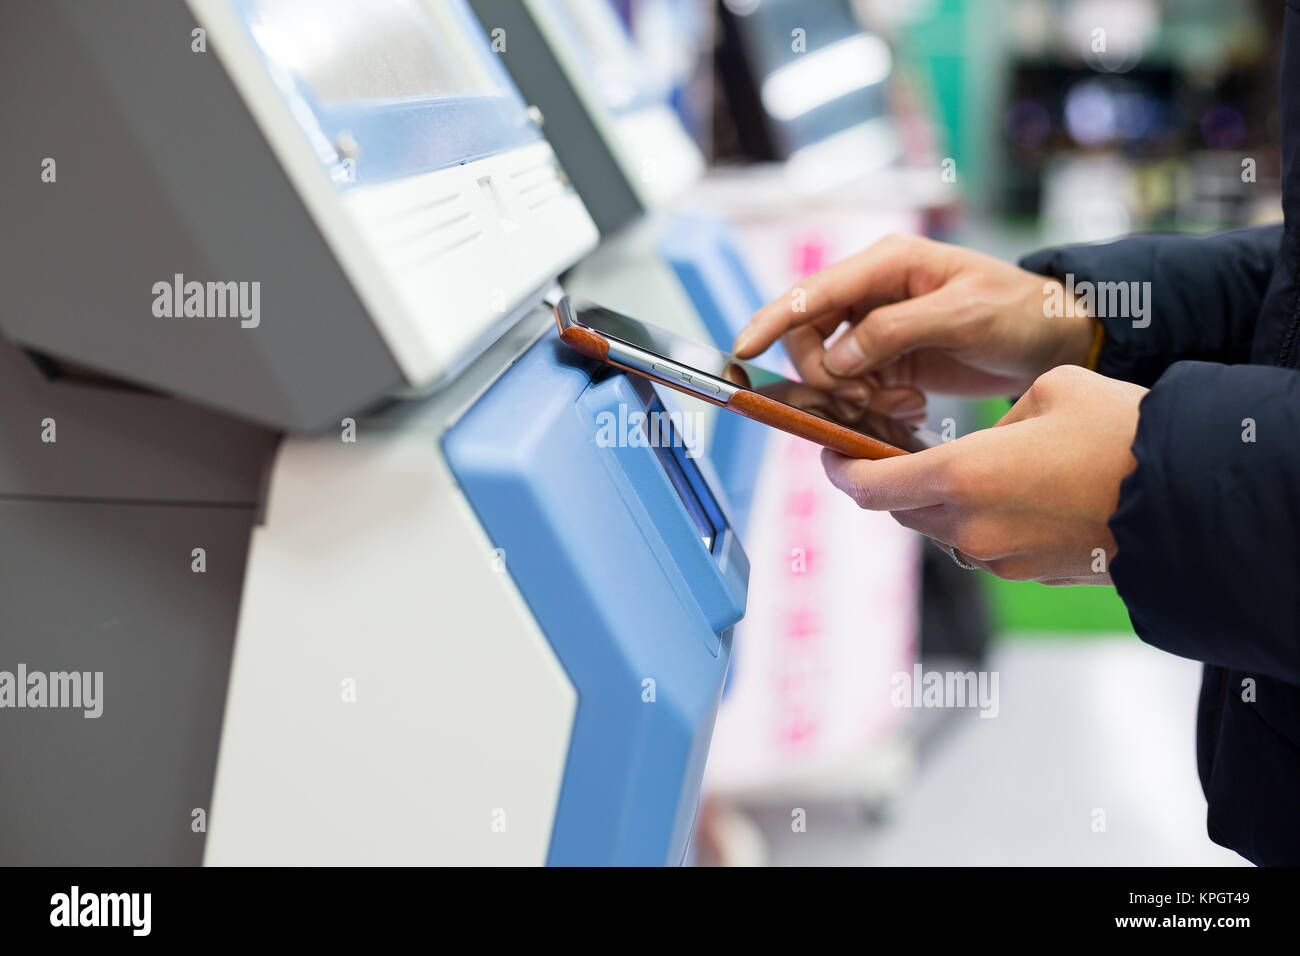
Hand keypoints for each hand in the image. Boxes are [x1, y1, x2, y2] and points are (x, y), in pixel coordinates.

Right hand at [733, 234, 1097, 419]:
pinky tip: (911, 407)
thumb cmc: (1019, 311)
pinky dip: (875, 405)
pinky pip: (857, 387)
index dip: (772, 321)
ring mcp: (880, 328)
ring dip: (855, 396)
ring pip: (831, 368)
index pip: (813, 292)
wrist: (1056, 338)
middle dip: (828, 376)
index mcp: (888, 263)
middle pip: (811, 337)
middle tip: (862, 401)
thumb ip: (895, 331)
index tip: (742, 350)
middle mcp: (874, 292)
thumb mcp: (963, 315)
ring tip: (900, 405)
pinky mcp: (890, 359)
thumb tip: (839, 358)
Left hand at [820, 365, 1144, 584]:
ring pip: (941, 529)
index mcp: (963, 476)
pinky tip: (1009, 491)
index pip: (867, 485)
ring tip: (960, 465)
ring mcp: (999, 557)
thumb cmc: (1124, 434)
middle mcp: (970, 526)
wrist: (1192, 498)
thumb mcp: (1050, 392)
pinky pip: (982, 544)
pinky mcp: (1030, 573)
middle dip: (886, 481)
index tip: (827, 451)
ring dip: (936, 501)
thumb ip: (997, 419)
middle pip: (898, 510)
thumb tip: (990, 443)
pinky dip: (978, 519)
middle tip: (886, 450)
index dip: (837, 469)